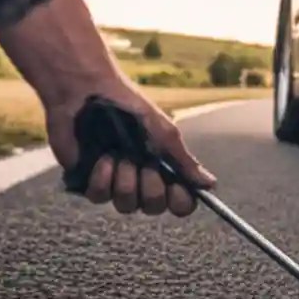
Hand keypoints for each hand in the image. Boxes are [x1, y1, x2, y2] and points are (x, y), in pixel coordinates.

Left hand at [45, 77, 215, 216]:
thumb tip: (211, 185)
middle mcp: (141, 178)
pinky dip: (102, 177)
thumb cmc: (128, 107)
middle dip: (150, 186)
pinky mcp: (87, 180)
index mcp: (163, 166)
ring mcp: (114, 181)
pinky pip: (99, 196)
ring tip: (119, 154)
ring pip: (126, 205)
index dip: (180, 201)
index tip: (176, 187)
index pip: (179, 201)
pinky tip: (102, 157)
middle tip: (145, 162)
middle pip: (154, 207)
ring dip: (125, 180)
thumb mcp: (163, 133)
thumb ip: (185, 162)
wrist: (88, 92)